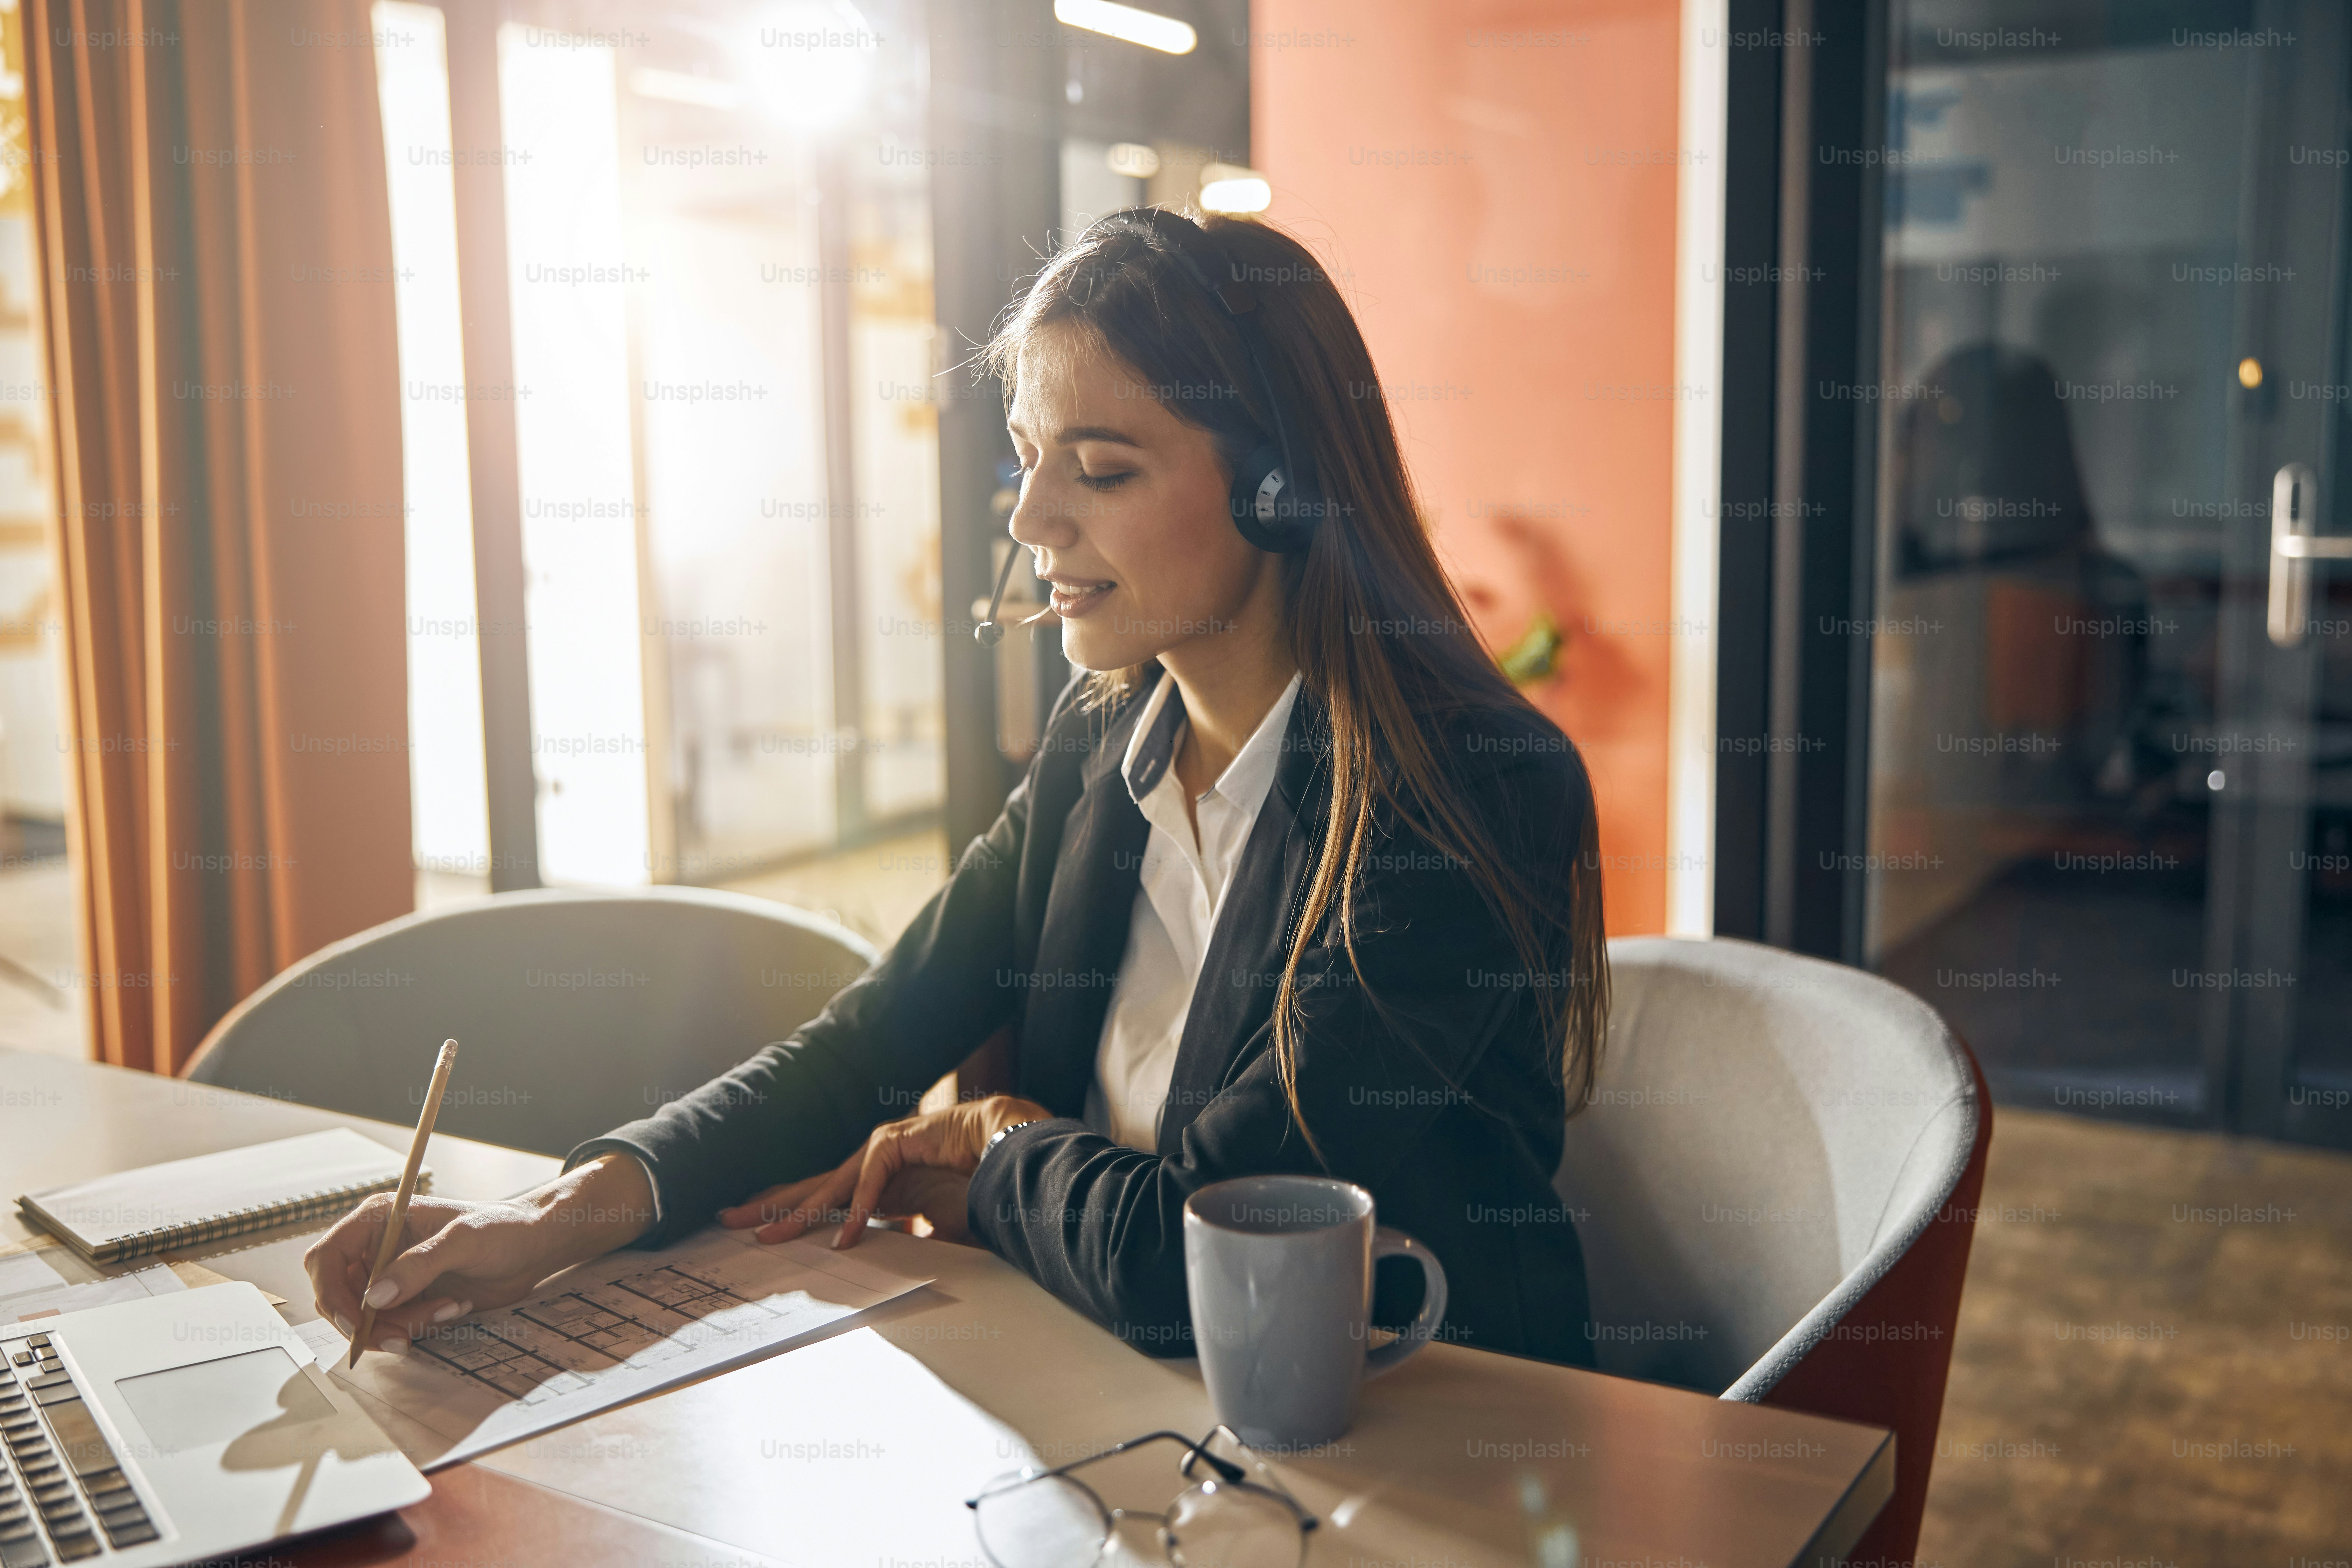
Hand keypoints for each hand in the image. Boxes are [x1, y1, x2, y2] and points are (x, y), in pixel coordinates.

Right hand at [302, 1193, 556, 1353]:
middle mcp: (377, 1247)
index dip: (331, 1293)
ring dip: (400, 1326)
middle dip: (369, 1322)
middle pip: (338, 1296)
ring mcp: (390, 1275)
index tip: (358, 1323)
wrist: (533, 1245)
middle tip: (406, 1335)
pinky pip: (390, 1326)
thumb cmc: (502, 1228)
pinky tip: (452, 1310)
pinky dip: (415, 1328)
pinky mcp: (407, 1298)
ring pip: (365, 1318)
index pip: (326, 1258)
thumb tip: (373, 1298)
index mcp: (379, 1219)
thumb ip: (419, 1266)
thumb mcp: (463, 1240)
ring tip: (448, 1309)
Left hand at [718, 1095, 1048, 1249]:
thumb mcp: (932, 1220)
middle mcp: (871, 1161)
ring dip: (798, 1213)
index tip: (759, 1229)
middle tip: (728, 1219)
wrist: (1007, 1145)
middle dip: (770, 1205)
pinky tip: (842, 1238)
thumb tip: (903, 1258)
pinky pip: (870, 1183)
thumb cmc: (976, 1180)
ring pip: (830, 1185)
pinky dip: (856, 1211)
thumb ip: (912, 1235)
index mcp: (876, 1180)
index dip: (791, 1212)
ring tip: (767, 1236)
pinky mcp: (898, 1142)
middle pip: (811, 1186)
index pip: (823, 1196)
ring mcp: (882, 1148)